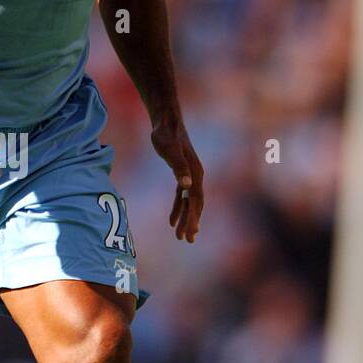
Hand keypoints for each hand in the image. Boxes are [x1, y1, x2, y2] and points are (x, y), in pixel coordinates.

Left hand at [151, 118, 203, 241]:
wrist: (166, 121)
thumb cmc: (166, 135)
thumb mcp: (170, 151)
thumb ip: (178, 168)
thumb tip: (186, 186)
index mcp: (195, 174)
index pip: (196, 202)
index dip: (193, 218)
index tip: (190, 233)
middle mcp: (196, 176)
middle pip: (195, 205)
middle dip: (192, 223)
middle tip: (187, 240)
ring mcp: (189, 175)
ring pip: (189, 202)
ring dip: (185, 218)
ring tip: (179, 235)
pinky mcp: (181, 173)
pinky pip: (182, 196)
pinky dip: (178, 208)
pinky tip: (171, 220)